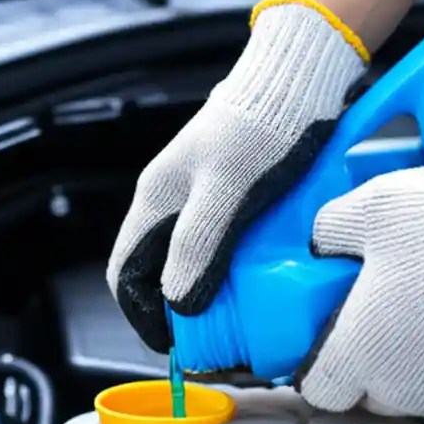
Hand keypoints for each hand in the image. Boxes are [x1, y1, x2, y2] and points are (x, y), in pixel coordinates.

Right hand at [106, 0, 367, 351]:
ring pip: (190, 261)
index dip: (142, 318)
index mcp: (156, 200)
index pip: (125, 276)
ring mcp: (201, 198)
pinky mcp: (233, 195)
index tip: (175, 347)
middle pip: (157, 273)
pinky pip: (220, 246)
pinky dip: (233, 273)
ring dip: (208, 295)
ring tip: (239, 321)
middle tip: (214, 343)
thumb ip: (199, 244)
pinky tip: (260, 283)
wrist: (298, 76)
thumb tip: (178, 304)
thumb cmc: (262, 124)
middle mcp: (171, 202)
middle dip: (176, 313)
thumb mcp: (227, 189)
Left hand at [296, 145, 423, 419]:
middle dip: (378, 364)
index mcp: (358, 354)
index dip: (327, 365)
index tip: (337, 343)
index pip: (323, 389)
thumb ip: (331, 229)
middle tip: (394, 316)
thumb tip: (322, 240)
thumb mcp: (369, 209)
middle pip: (376, 395)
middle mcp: (402, 390)